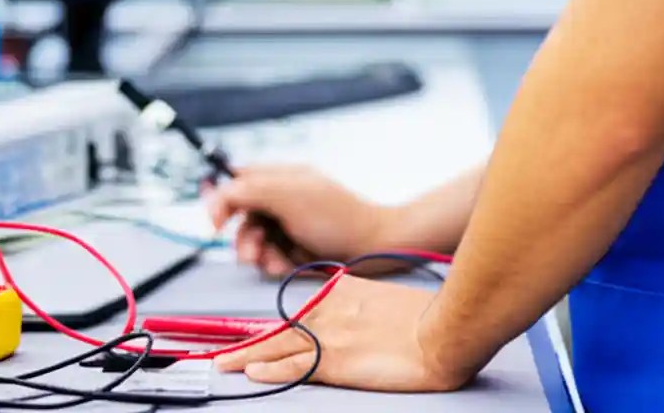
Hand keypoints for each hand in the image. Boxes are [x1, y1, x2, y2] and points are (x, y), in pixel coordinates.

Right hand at [205, 165, 390, 276]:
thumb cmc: (335, 217)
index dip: (223, 199)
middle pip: (243, 216)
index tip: (216, 222)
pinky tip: (287, 267)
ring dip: (260, 254)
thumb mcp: (286, 196)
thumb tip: (216, 193)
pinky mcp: (299, 248)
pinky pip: (274, 256)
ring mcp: (292, 224)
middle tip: (251, 253)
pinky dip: (276, 263)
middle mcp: (284, 198)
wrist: (375, 247)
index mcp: (281, 177)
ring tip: (274, 263)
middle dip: (245, 237)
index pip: (238, 181)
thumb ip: (247, 191)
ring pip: (257, 240)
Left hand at [213, 276, 469, 391]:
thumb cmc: (426, 318)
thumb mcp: (383, 297)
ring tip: (222, 363)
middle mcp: (327, 309)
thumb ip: (358, 304)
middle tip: (221, 350)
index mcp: (339, 291)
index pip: (298, 310)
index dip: (275, 327)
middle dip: (249, 341)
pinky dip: (270, 369)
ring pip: (277, 346)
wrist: (442, 330)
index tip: (257, 334)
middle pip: (280, 329)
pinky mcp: (335, 360)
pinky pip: (294, 366)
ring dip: (246, 355)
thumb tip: (349, 315)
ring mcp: (328, 335)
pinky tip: (251, 372)